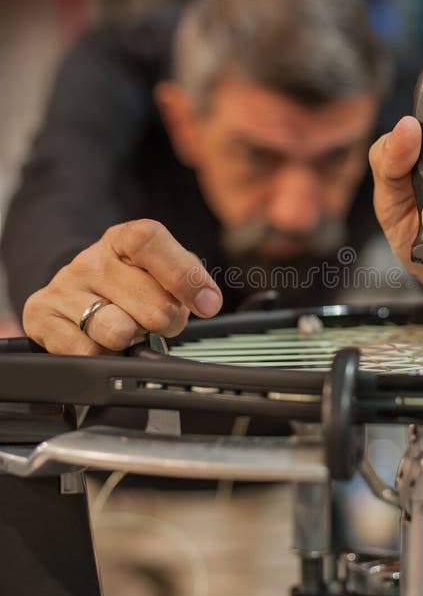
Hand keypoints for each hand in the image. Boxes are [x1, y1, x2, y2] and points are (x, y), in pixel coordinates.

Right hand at [23, 219, 222, 353]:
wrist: (77, 297)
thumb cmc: (130, 286)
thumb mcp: (163, 273)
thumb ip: (188, 279)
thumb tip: (208, 302)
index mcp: (124, 239)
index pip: (149, 241)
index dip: (183, 276)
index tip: (207, 304)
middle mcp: (91, 259)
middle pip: (149, 303)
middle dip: (165, 322)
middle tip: (157, 322)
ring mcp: (63, 287)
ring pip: (117, 329)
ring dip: (132, 340)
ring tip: (128, 330)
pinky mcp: (41, 316)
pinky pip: (86, 352)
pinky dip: (104, 356)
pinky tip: (102, 342)